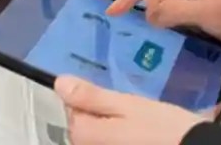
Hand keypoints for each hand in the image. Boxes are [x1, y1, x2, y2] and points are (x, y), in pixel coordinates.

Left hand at [54, 75, 210, 144]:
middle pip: (86, 121)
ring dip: (116, 121)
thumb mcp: (127, 104)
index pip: (73, 105)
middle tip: (131, 103)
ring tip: (141, 116)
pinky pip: (115, 138)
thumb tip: (58, 83)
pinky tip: (144, 130)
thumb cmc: (162, 128)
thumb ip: (90, 96)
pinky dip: (125, 132)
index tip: (114, 90)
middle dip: (104, 109)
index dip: (92, 94)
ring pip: (102, 130)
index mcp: (83, 134)